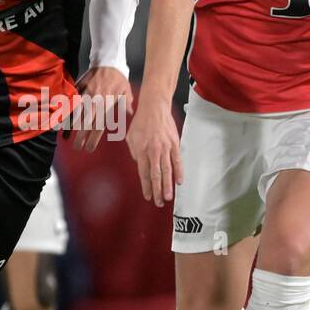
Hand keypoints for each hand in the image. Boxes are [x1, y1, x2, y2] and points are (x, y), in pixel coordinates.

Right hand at [69, 66, 132, 150]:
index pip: (99, 126)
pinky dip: (66, 111)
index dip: (93, 139)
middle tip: (77, 147)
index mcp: (107, 105)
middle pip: (86, 123)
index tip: (88, 148)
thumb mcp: (127, 92)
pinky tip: (61, 119)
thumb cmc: (119, 77)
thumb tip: (130, 113)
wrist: (109, 60)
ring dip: (71, 127)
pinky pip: (71, 101)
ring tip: (66, 138)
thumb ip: (127, 104)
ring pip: (76, 113)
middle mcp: (95, 102)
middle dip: (81, 137)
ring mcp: (85, 94)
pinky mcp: (79, 87)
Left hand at [125, 91, 181, 205]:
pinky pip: (177, 160)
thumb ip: (134, 153)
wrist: (154, 107)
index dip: (146, 187)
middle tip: (159, 202)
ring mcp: (165, 148)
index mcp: (141, 151)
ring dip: (168, 185)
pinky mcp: (174, 144)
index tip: (148, 196)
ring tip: (169, 197)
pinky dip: (179, 172)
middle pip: (156, 175)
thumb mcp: (130, 138)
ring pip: (167, 170)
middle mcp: (153, 151)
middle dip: (158, 190)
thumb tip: (140, 164)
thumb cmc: (141, 122)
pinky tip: (179, 181)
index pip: (144, 173)